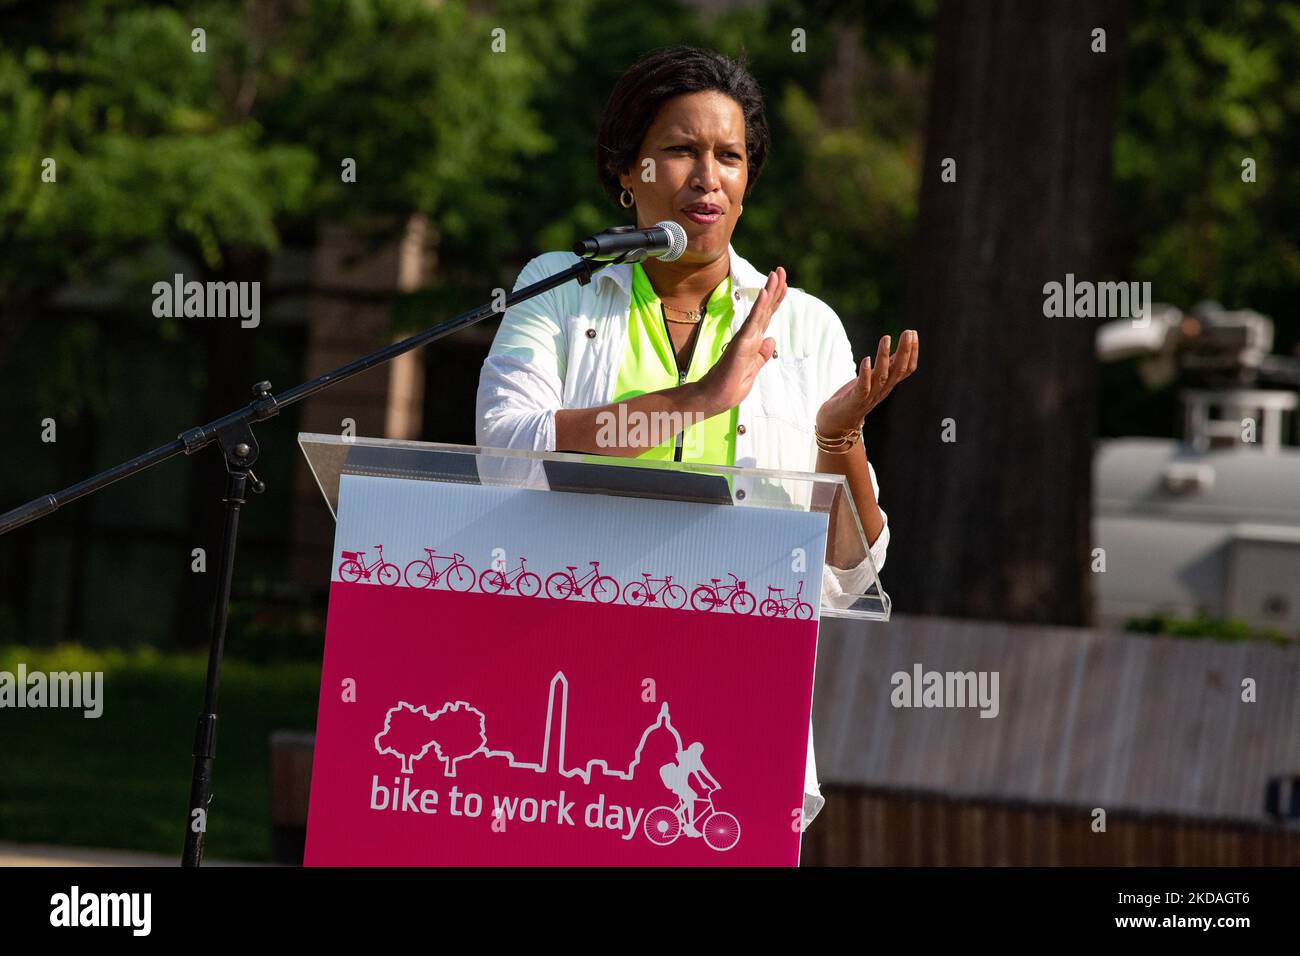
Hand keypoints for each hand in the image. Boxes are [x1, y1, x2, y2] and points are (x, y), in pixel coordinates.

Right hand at [696, 267, 786, 414]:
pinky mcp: (741, 344)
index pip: (766, 318)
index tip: (783, 285)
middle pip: (765, 310)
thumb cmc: (730, 387)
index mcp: (753, 343)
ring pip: (760, 311)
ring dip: (769, 292)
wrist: (714, 398)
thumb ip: (762, 354)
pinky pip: (753, 322)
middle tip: (781, 270)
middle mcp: (749, 337)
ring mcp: (745, 339)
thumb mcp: (753, 370)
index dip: (775, 301)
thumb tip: (772, 339)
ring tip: (776, 274)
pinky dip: (760, 307)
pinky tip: (766, 293)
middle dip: (774, 289)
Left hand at [816, 329, 918, 434]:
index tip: (913, 333)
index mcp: (888, 385)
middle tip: (908, 332)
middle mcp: (882, 390)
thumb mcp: (873, 379)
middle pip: (898, 370)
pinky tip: (866, 359)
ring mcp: (869, 396)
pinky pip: (863, 387)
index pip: (906, 369)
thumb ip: (885, 368)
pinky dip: (865, 374)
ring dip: (884, 357)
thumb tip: (897, 351)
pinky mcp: (855, 400)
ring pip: (882, 376)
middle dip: (905, 351)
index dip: (912, 352)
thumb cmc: (855, 398)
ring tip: (886, 338)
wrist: (837, 423)